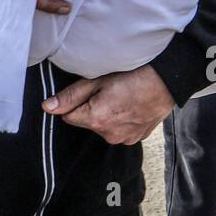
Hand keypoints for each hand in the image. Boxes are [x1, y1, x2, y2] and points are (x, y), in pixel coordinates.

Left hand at [42, 65, 175, 145]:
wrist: (168, 81)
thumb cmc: (134, 75)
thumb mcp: (98, 80)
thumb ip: (71, 96)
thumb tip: (48, 107)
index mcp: (96, 120)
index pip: (69, 116)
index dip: (75, 102)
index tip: (89, 90)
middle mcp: (109, 135)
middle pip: (87, 122)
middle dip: (92, 108)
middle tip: (109, 91)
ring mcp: (125, 139)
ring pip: (104, 126)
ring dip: (107, 115)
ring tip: (123, 97)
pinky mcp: (136, 138)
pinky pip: (120, 130)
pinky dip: (122, 120)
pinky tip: (131, 105)